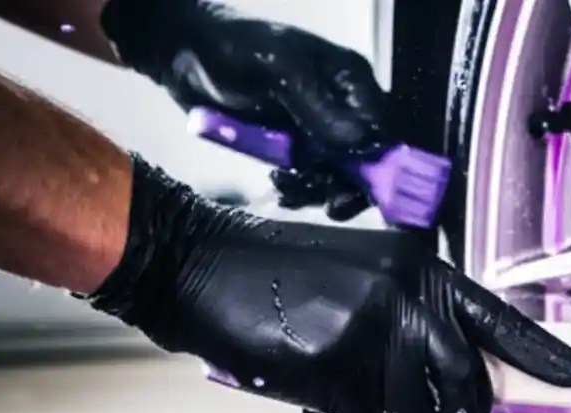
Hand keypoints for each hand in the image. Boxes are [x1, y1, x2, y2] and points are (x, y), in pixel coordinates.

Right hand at [86, 157, 570, 412]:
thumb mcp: (361, 275)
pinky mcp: (332, 365)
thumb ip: (411, 320)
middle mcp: (407, 296)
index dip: (538, 352)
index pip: (495, 318)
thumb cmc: (277, 273)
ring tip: (336, 384)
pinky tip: (306, 390)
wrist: (198, 261)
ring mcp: (372, 330)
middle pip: (464, 382)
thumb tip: (447, 390)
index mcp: (419, 270)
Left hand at [100, 0, 387, 219]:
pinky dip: (300, 191)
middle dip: (350, 186)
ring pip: (341, 177)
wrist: (185, 57)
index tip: (361, 189)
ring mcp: (321, 131)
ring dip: (318, 190)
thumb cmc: (234, 50)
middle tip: (330, 205)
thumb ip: (319, 107)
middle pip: (370, 160)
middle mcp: (345, 108)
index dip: (382, 164)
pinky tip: (281, 188)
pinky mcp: (298, 148)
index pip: (385, 129)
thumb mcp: (279, 70)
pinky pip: (313, 180)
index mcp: (352, 81)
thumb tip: (361, 144)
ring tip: (286, 186)